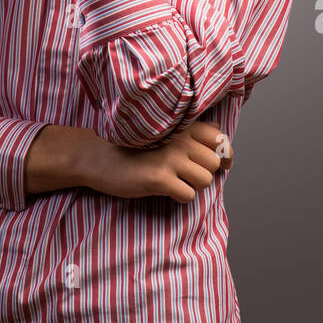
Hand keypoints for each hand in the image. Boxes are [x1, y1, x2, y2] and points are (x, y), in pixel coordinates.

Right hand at [78, 121, 234, 204]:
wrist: (98, 157)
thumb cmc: (133, 146)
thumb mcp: (163, 132)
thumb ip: (191, 130)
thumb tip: (218, 129)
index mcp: (182, 125)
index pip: (220, 138)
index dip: (224, 154)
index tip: (220, 163)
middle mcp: (180, 138)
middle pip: (215, 163)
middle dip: (203, 172)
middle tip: (184, 174)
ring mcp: (170, 157)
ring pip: (204, 180)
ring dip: (192, 185)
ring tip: (173, 181)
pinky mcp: (159, 177)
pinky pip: (188, 195)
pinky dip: (179, 197)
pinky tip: (165, 190)